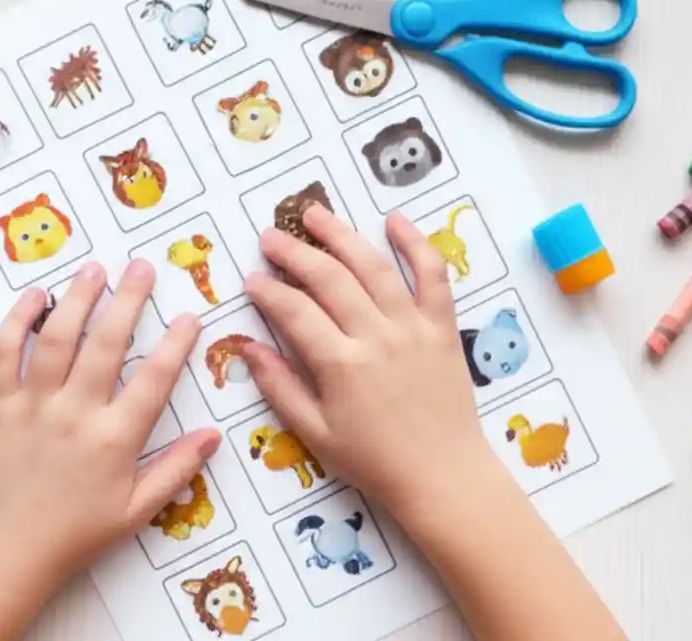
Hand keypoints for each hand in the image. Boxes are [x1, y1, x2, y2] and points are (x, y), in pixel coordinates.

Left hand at [0, 260, 220, 639]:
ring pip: (58, 338)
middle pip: (108, 344)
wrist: (4, 551)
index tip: (190, 315)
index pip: (155, 379)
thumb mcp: (137, 511)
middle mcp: (77, 414)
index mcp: (116, 439)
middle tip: (143, 266)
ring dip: (78, 298)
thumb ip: (176, 470)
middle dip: (130, 299)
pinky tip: (34, 296)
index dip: (176, 344)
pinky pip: (4, 353)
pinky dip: (17, 321)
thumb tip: (214, 436)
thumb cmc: (74, 535)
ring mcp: (33, 406)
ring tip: (95, 269)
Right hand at [242, 205, 488, 516]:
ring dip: (341, 236)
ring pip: (374, 267)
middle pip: (330, 279)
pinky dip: (415, 244)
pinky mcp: (442, 328)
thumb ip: (280, 387)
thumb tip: (247, 348)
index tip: (251, 279)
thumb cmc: (375, 461)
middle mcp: (376, 336)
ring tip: (314, 214)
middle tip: (270, 237)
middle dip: (295, 253)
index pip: (295, 312)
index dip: (268, 291)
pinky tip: (394, 220)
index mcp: (341, 365)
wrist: (444, 477)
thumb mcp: (315, 434)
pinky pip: (432, 276)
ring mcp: (413, 327)